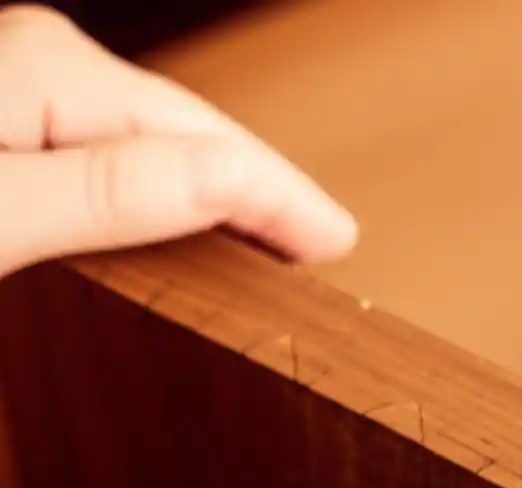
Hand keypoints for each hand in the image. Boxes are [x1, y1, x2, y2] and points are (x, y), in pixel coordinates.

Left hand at [0, 4, 356, 278]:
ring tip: (264, 227)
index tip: (335, 240)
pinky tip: (166, 209)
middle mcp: (37, 61)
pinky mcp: (2, 119)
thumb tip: (230, 175)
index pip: (206, 141)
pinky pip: (104, 145)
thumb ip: (104, 192)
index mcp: (50, 72)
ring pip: (148, 139)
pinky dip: (150, 183)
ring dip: (209, 186)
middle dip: (257, 187)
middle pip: (186, 132)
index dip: (281, 197)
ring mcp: (15, 84)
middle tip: (320, 237)